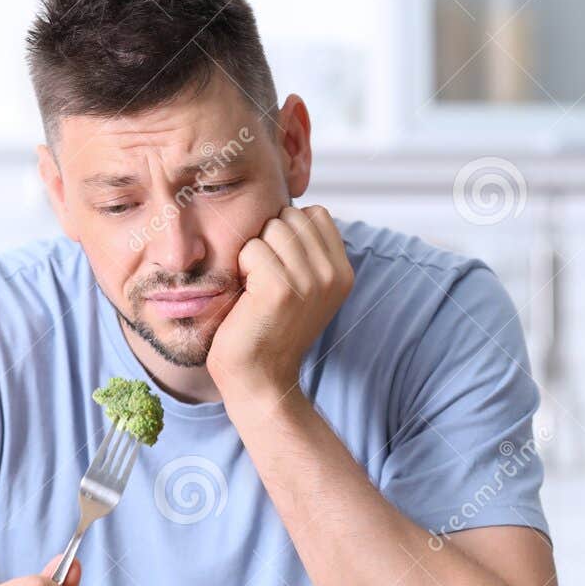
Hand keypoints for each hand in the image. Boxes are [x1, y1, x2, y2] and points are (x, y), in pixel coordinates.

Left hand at [206, 205, 353, 408]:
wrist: (259, 378)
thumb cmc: (269, 328)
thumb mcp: (304, 287)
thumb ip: (307, 250)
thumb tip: (288, 207)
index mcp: (343, 272)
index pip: (315, 214)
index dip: (289, 230)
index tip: (280, 264)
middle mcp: (332, 275)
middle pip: (291, 216)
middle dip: (269, 239)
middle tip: (264, 278)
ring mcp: (309, 281)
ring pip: (271, 228)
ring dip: (254, 252)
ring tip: (256, 285)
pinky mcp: (280, 288)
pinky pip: (252, 248)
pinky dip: (241, 267)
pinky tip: (247, 296)